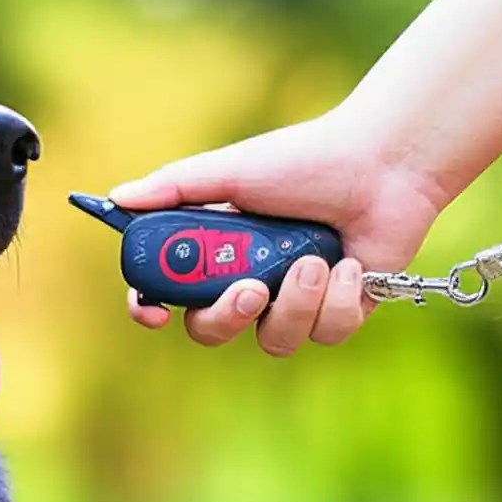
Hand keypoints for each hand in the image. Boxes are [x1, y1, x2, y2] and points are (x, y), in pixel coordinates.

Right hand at [111, 110, 445, 355]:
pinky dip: (336, 298)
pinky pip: (324, 334)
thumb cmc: (305, 161)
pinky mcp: (338, 312)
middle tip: (249, 288)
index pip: (166, 293)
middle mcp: (248, 280)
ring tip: (315, 258)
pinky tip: (350, 263)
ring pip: (272, 341)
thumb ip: (173, 188)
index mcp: (215, 249)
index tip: (154, 311)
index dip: (150, 308)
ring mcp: (292, 301)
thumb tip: (118, 197)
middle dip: (227, 315)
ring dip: (293, 302)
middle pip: (210, 330)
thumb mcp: (230, 171)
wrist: (383, 166)